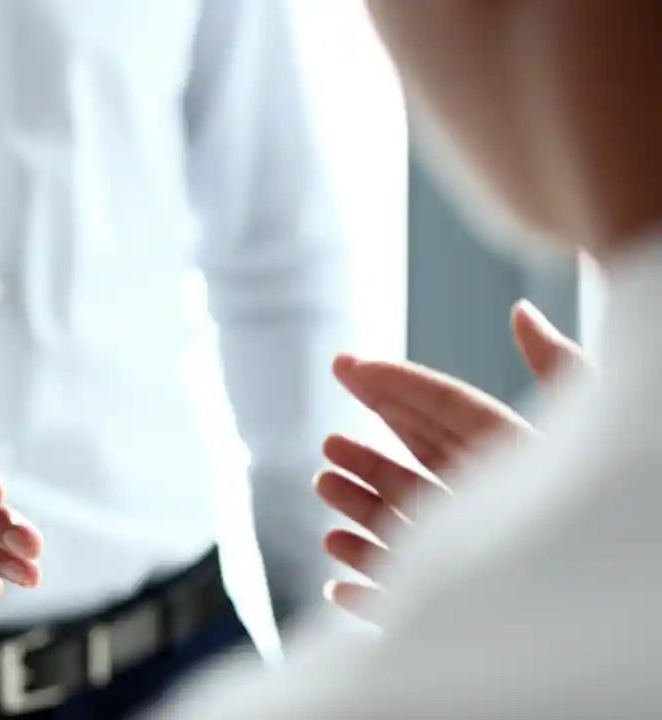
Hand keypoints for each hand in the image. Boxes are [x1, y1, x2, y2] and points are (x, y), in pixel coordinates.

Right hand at [315, 299, 585, 619]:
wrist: (608, 606)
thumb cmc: (609, 509)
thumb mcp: (590, 423)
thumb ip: (558, 367)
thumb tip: (523, 312)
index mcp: (516, 451)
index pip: (445, 409)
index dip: (395, 383)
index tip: (347, 364)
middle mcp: (491, 500)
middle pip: (417, 466)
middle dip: (367, 452)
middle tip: (329, 438)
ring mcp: (473, 553)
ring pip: (403, 524)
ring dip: (358, 507)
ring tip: (325, 484)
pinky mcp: (456, 608)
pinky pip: (402, 595)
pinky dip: (364, 583)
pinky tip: (336, 573)